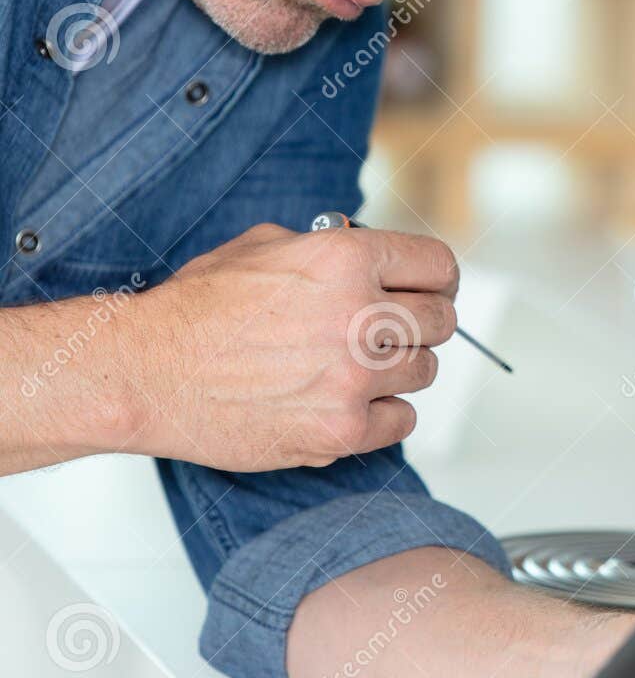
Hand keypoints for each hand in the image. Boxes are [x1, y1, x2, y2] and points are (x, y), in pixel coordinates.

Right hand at [123, 222, 456, 470]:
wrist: (149, 372)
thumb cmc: (196, 310)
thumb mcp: (264, 246)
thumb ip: (329, 246)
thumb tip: (370, 253)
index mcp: (347, 259)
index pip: (439, 266)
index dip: (436, 280)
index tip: (430, 292)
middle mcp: (360, 315)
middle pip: (442, 322)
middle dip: (419, 325)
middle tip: (390, 333)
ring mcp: (354, 378)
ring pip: (425, 373)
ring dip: (397, 371)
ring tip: (352, 368)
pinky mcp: (341, 432)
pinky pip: (402, 422)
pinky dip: (382, 415)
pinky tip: (347, 403)